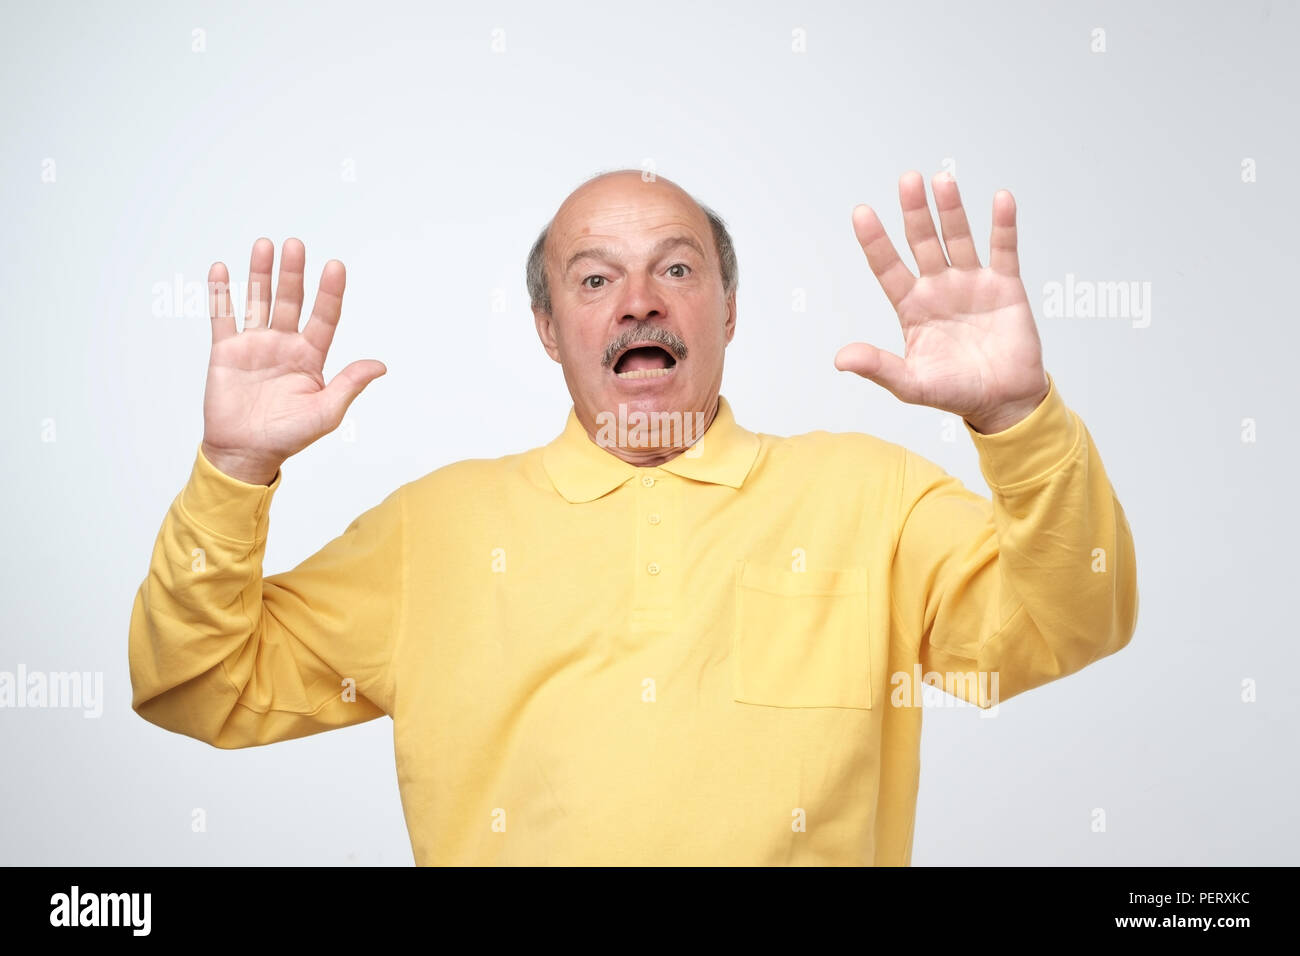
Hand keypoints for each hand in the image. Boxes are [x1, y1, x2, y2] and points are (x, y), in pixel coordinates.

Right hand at [200, 238, 385, 484]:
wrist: (245, 453)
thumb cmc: (289, 437)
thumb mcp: (326, 412)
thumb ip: (349, 384)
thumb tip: (380, 365)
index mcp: (311, 357)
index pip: (324, 317)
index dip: (330, 292)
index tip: (336, 266)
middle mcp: (284, 344)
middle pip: (291, 300)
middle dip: (293, 273)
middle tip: (295, 244)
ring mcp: (255, 345)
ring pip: (258, 300)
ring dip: (260, 273)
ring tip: (264, 245)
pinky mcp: (226, 351)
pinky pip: (222, 317)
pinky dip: (220, 293)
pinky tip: (221, 269)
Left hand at [835, 171, 1048, 433]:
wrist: (1003, 402)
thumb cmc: (955, 393)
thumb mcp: (911, 384)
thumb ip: (878, 367)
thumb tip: (840, 359)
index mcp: (912, 307)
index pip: (887, 267)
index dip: (875, 240)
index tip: (861, 212)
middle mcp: (939, 288)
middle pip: (922, 242)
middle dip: (914, 212)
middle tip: (907, 180)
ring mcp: (972, 283)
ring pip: (959, 238)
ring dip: (951, 210)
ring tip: (943, 180)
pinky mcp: (1006, 286)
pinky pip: (1003, 249)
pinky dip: (1003, 225)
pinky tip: (1000, 200)